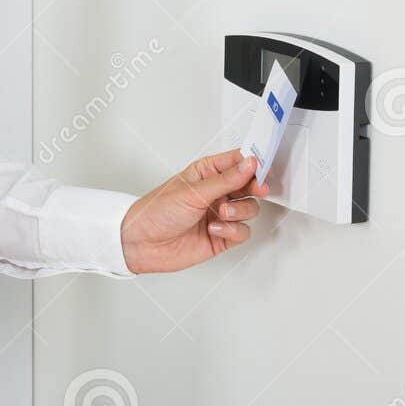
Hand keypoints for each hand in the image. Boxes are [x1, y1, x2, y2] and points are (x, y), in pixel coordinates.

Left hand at [119, 149, 270, 274]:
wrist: (142, 243)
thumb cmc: (157, 211)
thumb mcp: (193, 191)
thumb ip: (226, 180)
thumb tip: (249, 164)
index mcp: (207, 173)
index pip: (238, 162)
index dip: (253, 163)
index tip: (262, 167)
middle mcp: (216, 192)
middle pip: (249, 185)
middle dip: (254, 188)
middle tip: (256, 189)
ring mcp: (219, 215)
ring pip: (249, 209)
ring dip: (240, 210)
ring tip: (222, 213)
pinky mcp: (221, 237)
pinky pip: (242, 232)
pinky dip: (233, 230)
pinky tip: (214, 229)